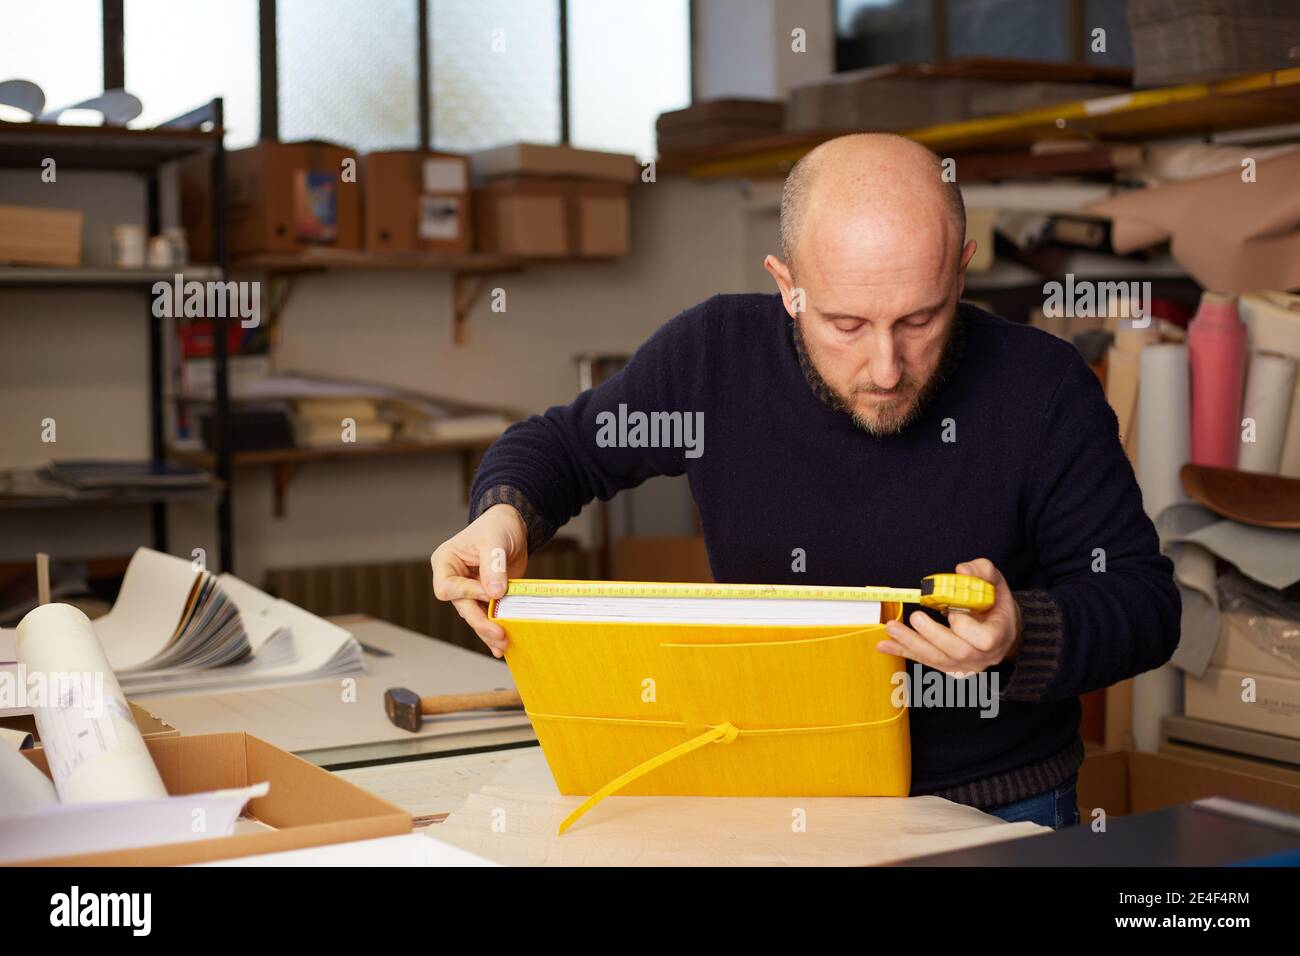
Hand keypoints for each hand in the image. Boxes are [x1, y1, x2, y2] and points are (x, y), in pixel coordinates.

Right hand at [431, 504, 528, 657]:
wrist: (513, 526)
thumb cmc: (497, 526)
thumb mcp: (494, 541)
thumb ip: (493, 566)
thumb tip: (494, 593)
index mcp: (446, 562)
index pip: (447, 588)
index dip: (467, 593)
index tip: (489, 593)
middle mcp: (454, 579)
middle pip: (462, 607)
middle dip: (480, 622)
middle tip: (498, 633)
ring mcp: (470, 590)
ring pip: (474, 616)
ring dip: (488, 630)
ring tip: (503, 643)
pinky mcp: (486, 597)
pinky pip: (487, 616)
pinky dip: (495, 628)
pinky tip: (502, 645)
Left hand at [875, 558, 1021, 677]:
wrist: (1002, 631)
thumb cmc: (996, 605)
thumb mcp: (995, 583)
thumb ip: (982, 572)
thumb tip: (961, 570)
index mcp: (998, 636)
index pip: (984, 639)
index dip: (966, 625)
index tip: (954, 610)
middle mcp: (982, 656)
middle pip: (956, 651)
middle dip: (932, 634)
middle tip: (915, 617)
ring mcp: (964, 665)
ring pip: (936, 658)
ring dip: (911, 643)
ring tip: (892, 628)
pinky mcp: (948, 667)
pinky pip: (924, 659)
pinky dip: (902, 651)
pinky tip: (884, 645)